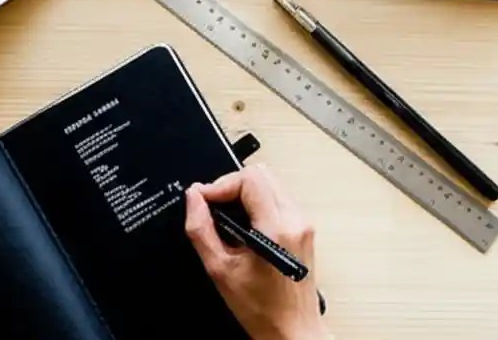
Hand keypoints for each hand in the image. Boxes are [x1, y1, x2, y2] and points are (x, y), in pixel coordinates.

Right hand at [185, 166, 329, 339]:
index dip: (220, 184)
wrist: (292, 329)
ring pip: (270, 183)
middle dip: (231, 185)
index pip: (249, 179)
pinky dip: (257, 203)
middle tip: (214, 207)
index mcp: (276, 229)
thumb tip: (193, 198)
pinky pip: (278, 198)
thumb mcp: (220, 270)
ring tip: (228, 220)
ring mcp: (303, 223)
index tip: (203, 200)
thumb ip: (202, 229)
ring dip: (244, 194)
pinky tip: (245, 227)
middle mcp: (295, 220)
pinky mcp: (304, 227)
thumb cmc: (262, 309)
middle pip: (261, 174)